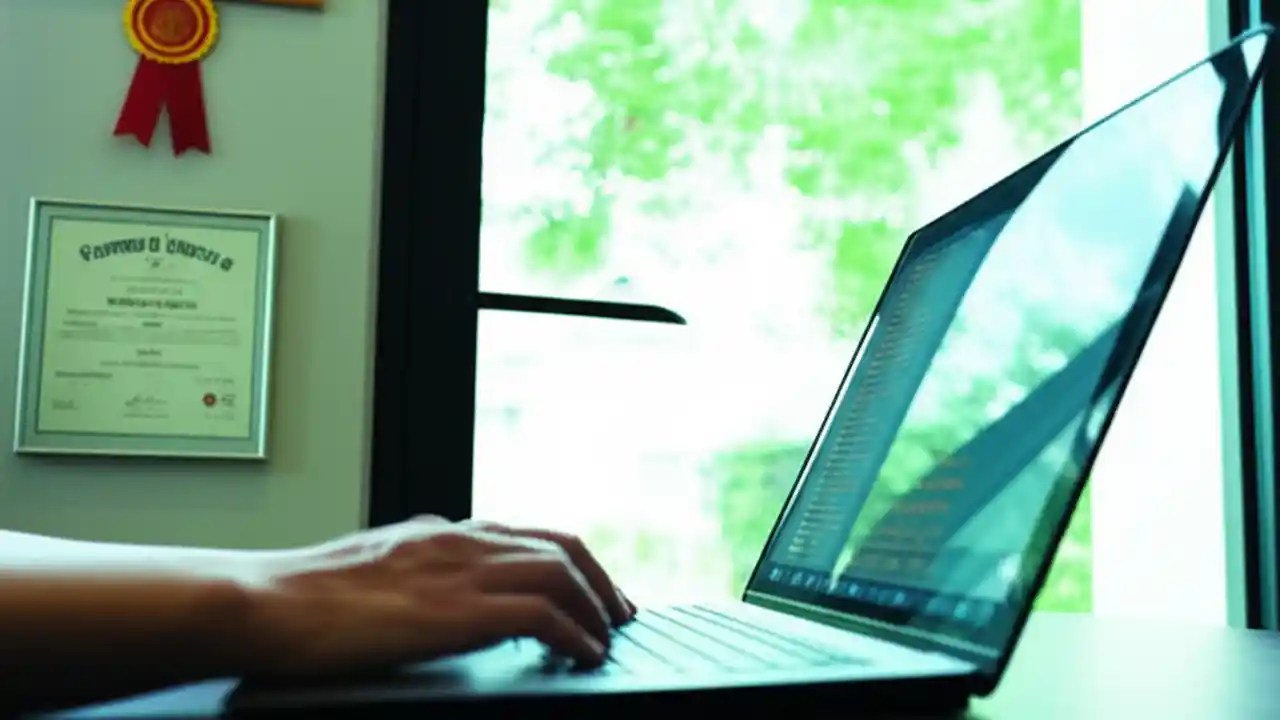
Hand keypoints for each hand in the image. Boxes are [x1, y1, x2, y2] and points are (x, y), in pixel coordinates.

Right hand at [237, 516, 635, 677]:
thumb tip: (433, 589)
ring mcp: (460, 573)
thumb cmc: (299, 596)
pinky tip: (584, 655)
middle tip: (619, 612)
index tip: (588, 586)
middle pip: (558, 546)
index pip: (526, 533)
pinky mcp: (457, 613)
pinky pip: (541, 615)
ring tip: (608, 637)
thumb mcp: (370, 568)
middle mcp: (459, 541)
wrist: (262, 602)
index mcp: (439, 532)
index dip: (568, 559)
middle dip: (599, 579)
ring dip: (596, 607)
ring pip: (560, 572)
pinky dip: (575, 634)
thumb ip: (413, 571)